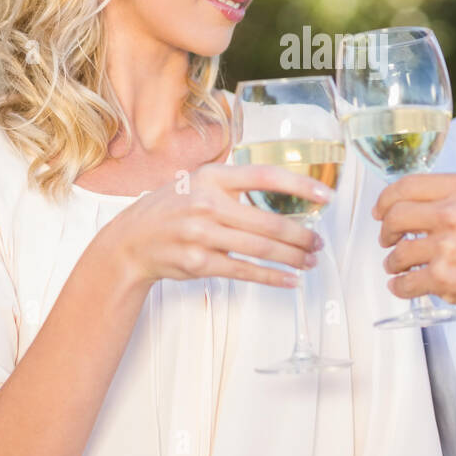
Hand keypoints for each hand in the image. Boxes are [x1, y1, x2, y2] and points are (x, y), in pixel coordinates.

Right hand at [106, 163, 331, 289]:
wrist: (130, 241)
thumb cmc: (171, 209)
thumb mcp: (197, 183)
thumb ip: (233, 185)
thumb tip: (283, 193)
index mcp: (211, 177)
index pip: (265, 176)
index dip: (299, 184)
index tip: (326, 195)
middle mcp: (207, 204)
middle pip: (268, 221)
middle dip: (301, 235)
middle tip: (319, 242)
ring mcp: (202, 234)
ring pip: (260, 248)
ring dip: (292, 257)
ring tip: (310, 261)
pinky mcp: (199, 263)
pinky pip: (245, 271)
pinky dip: (272, 277)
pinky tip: (289, 279)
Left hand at [373, 173, 455, 330]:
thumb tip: (422, 203)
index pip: (407, 186)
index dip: (386, 200)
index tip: (380, 211)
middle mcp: (454, 212)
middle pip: (396, 216)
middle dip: (386, 232)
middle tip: (388, 241)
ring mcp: (447, 245)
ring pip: (398, 253)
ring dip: (393, 263)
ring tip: (400, 268)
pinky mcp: (444, 278)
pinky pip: (406, 283)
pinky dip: (400, 287)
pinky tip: (405, 286)